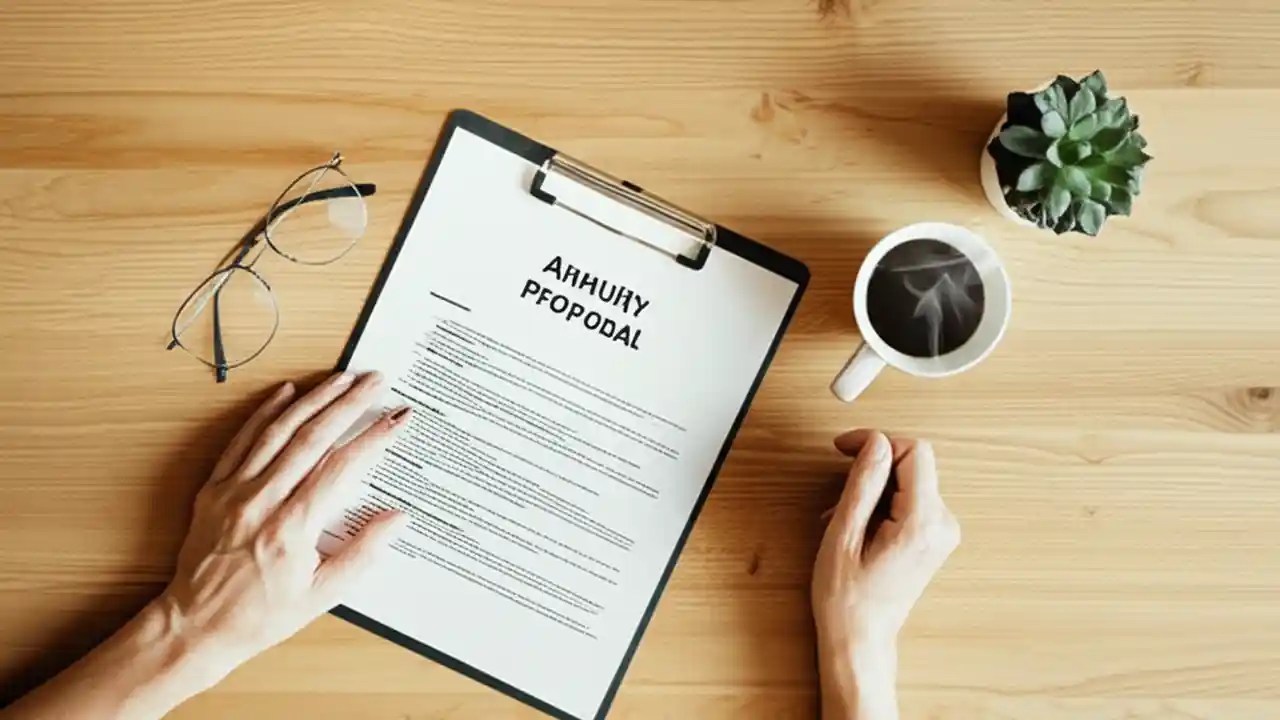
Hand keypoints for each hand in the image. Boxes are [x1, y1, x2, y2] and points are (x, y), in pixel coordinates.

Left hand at [1, 371, 412, 719]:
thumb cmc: (259, 616)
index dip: (373, 438)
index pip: (341, 468)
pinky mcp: (214, 490)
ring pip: (278, 431)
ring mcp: (234, 491)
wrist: (195, 626)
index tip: (396, 419)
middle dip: (348, 404)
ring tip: (341, 379)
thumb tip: (396, 518)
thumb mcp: (321, 596)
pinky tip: (286, 393)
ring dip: (313, 399)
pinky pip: (242, 441)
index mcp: (292, 529)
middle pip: (312, 438)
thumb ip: (362, 553)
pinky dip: (265, 413)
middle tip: (375, 381)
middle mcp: (262, 502)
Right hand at [812, 430, 959, 719]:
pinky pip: (911, 498)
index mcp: (921, 524)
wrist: (862, 639)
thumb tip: (874, 443)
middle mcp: (942, 525)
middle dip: (872, 468)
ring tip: (845, 517)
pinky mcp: (936, 537)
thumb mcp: (843, 536)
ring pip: (910, 479)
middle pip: (913, 463)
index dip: (877, 441)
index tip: (844, 448)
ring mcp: (943, 532)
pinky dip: (883, 501)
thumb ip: (862, 485)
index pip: (914, 451)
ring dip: (874, 487)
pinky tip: (860, 525)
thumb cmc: (847, 599)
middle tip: (838, 490)